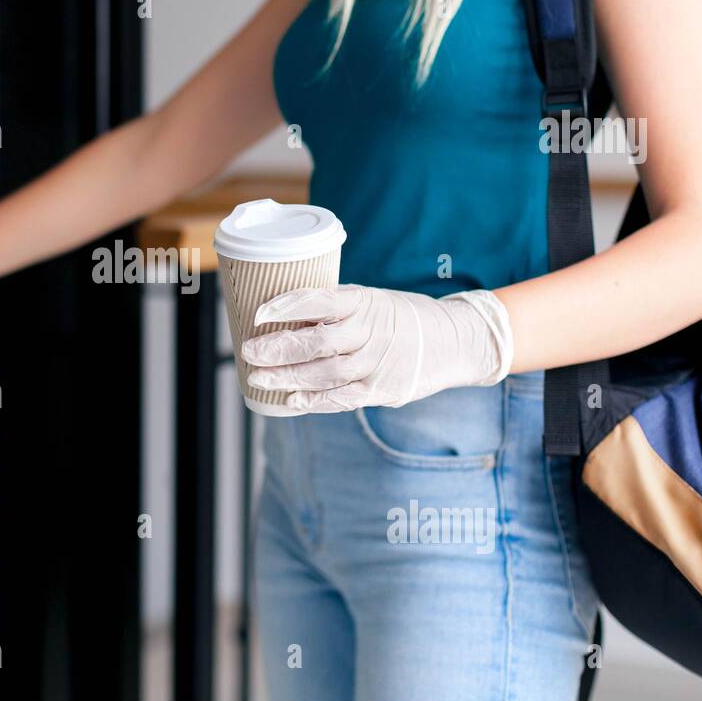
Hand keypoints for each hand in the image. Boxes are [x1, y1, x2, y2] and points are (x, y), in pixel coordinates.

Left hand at [241, 285, 513, 412]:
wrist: (454, 342)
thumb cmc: (400, 317)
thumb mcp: (372, 300)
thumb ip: (335, 309)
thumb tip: (282, 316)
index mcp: (366, 303)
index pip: (321, 301)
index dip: (288, 307)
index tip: (259, 313)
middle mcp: (372, 333)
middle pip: (318, 343)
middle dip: (278, 349)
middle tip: (247, 352)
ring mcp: (378, 365)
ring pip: (325, 374)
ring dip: (287, 378)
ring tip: (258, 378)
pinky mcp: (381, 391)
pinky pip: (343, 399)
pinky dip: (315, 401)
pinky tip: (291, 401)